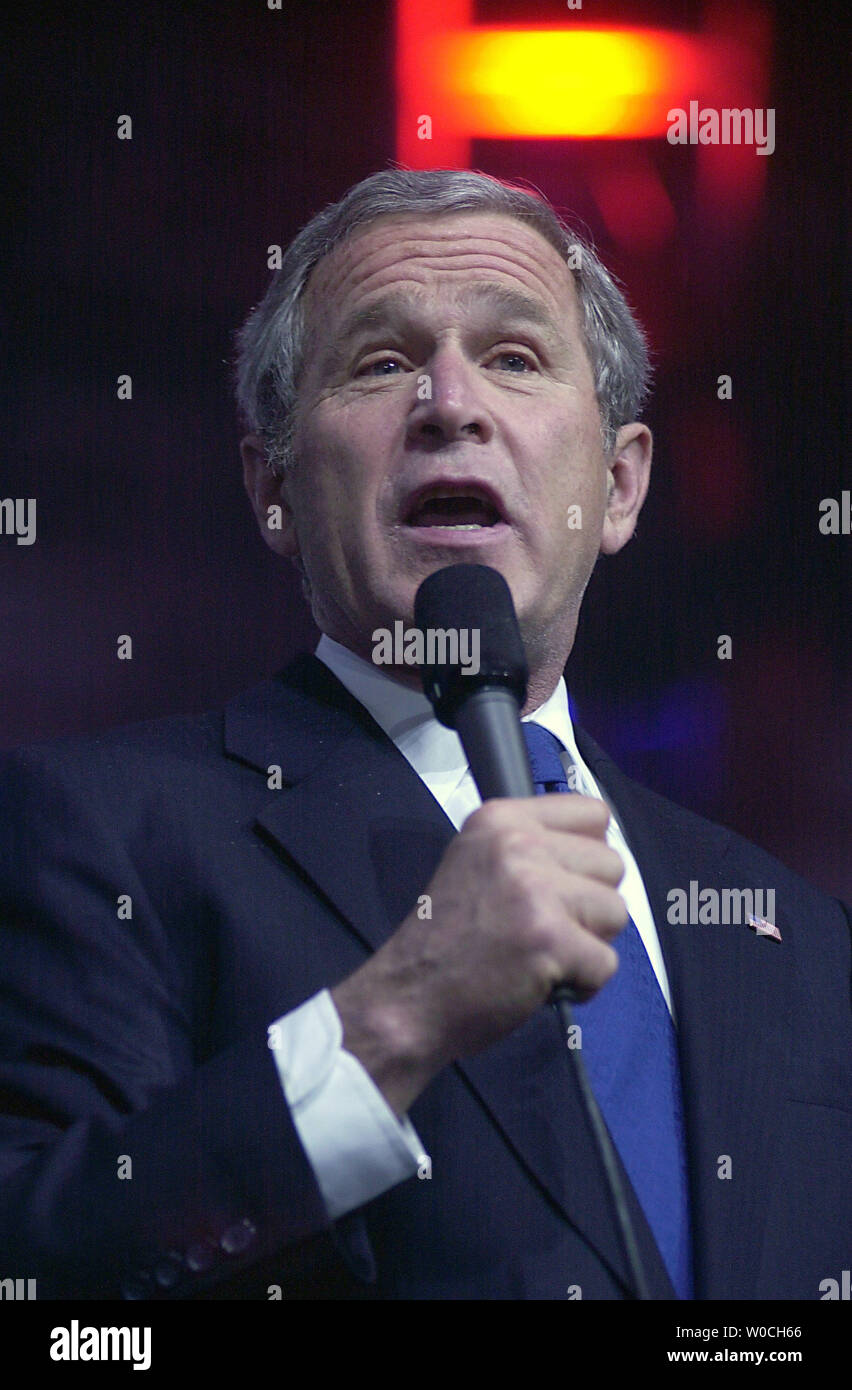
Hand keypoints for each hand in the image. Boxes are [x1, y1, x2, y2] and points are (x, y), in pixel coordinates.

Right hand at [331, 795, 627, 1113]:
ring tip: (543, 953)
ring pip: (617, 912)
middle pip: (612, 864)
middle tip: (544, 927)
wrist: (407, 1000)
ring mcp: (536, 890)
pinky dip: (584, 983)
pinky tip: (542, 981)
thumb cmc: (445, 940)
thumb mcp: (476, 863)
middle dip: (590, 903)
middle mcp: (519, 844)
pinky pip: (607, 962)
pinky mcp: (550, 938)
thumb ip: (530, 848)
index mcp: (500, 819)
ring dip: (589, 942)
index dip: (587, 856)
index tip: (561, 883)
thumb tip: (595, 853)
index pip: (593, 813)